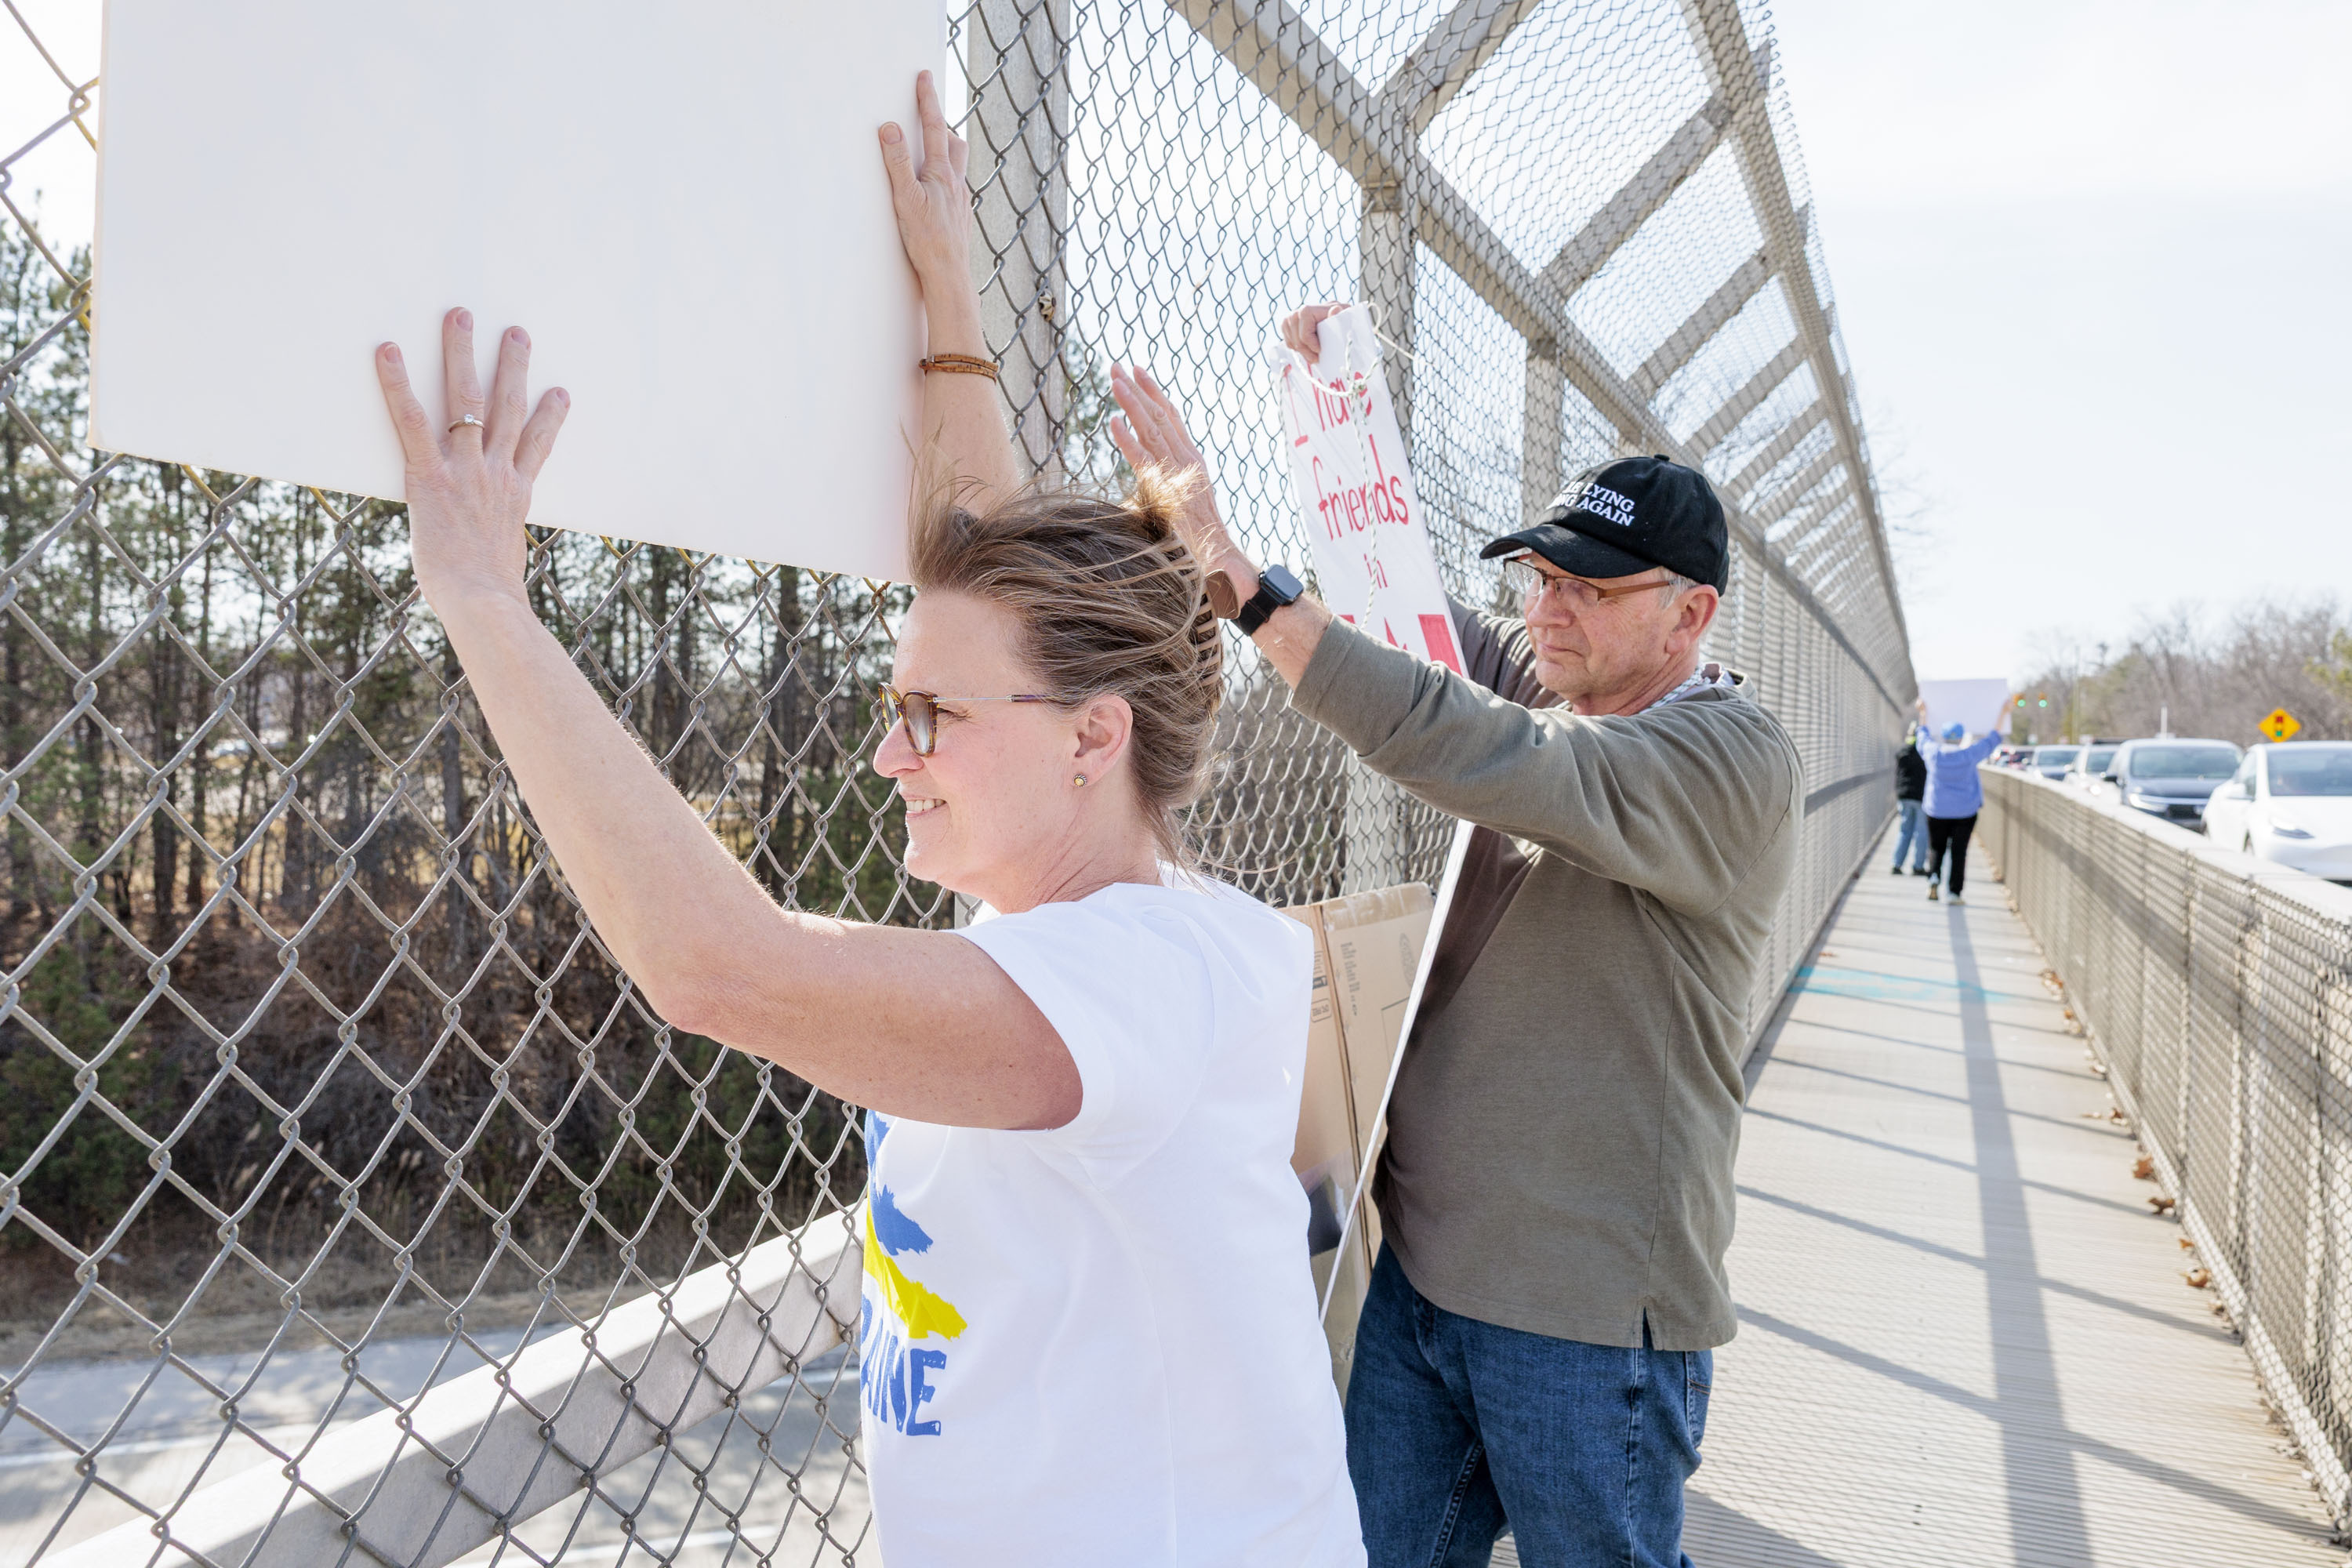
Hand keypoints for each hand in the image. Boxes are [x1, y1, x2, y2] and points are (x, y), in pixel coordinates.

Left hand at [376, 308, 567, 615]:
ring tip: (462, 317)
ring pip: (468, 399)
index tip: (559, 392)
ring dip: (464, 353)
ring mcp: (467, 470)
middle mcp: (497, 473)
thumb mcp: (500, 566)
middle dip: (512, 366)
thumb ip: (493, 547)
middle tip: (515, 332)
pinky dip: (398, 383)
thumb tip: (490, 568)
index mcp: (516, 495)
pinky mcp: (430, 475)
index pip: (537, 446)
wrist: (484, 601)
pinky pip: (411, 420)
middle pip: (509, 407)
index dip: (551, 416)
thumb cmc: (489, 597)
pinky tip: (389, 351)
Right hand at [879, 70, 971, 298]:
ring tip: (927, 154)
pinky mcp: (961, 217)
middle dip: (941, 127)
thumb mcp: (905, 198)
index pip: (933, 126)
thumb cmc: (927, 240)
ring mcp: (961, 201)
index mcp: (941, 173)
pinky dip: (945, 181)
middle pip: (954, 143)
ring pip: (957, 167)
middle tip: (927, 117)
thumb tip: (890, 128)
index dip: (927, 100)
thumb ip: (897, 161)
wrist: (949, 275)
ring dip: (945, 154)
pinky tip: (934, 194)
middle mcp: (956, 183)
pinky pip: (955, 189)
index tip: (924, 76)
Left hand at [1107, 365, 1253, 614]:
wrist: (1223, 567)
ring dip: (1132, 403)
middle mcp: (1187, 462)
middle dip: (1138, 389)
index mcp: (1192, 462)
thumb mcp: (1178, 511)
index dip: (1155, 395)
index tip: (1139, 374)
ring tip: (1114, 379)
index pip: (1172, 420)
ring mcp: (1179, 476)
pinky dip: (1128, 440)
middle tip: (1117, 366)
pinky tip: (1113, 423)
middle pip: (1160, 417)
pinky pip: (1144, 461)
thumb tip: (1131, 498)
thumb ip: (1158, 497)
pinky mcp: (1168, 493)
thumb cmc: (1201, 545)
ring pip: (1153, 431)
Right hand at [1280, 301, 1352, 362]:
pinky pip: (1289, 344)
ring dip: (1304, 353)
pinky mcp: (1286, 327)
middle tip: (1318, 358)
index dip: (1313, 346)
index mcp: (1306, 311)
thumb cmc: (1338, 317)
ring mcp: (1288, 320)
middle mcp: (1295, 314)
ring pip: (1292, 344)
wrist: (1331, 315)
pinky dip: (1298, 349)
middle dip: (1308, 353)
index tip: (1321, 350)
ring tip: (1315, 354)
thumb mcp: (1342, 316)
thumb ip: (1337, 316)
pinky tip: (1308, 347)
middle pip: (1297, 342)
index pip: (1304, 336)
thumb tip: (1335, 310)